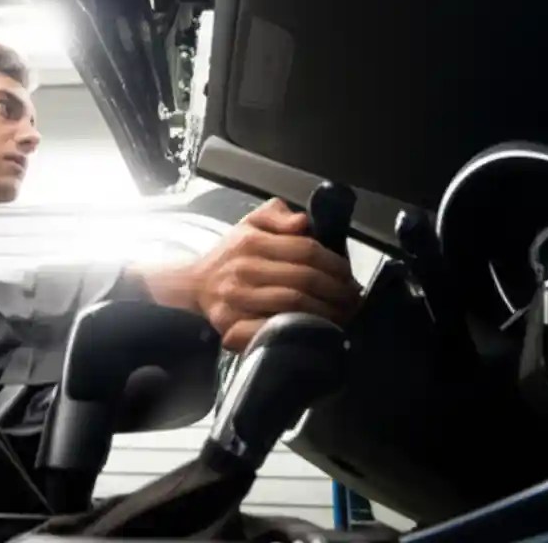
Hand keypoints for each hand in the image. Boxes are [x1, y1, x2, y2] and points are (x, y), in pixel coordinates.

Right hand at [138, 198, 362, 350]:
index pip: (307, 250)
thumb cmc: (232, 253)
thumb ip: (278, 215)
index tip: (350, 276)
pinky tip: (315, 332)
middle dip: (337, 292)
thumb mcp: (251, 222)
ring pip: (293, 306)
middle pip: (304, 280)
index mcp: (252, 241)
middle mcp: (244, 269)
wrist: (194, 283)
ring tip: (343, 315)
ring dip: (326, 313)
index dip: (336, 264)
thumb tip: (303, 222)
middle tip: (353, 299)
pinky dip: (297, 332)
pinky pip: (271, 330)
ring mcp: (237, 300)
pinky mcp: (231, 326)